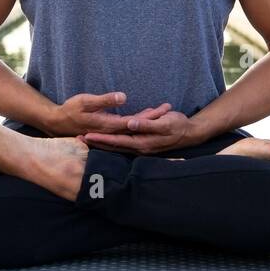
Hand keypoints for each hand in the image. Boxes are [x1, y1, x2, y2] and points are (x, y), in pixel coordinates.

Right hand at [45, 91, 168, 136]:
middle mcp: (112, 131)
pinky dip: (137, 120)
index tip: (162, 112)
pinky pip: (127, 126)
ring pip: (133, 127)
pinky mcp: (108, 128)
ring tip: (162, 110)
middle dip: (153, 119)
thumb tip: (123, 97)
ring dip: (147, 119)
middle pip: (137, 126)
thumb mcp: (86, 101)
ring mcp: (110, 131)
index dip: (148, 117)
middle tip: (168, 110)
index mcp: (108, 125)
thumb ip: (105, 100)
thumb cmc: (71, 109)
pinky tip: (146, 114)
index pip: (134, 123)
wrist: (58, 122)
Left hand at [77, 104, 204, 155]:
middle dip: (96, 143)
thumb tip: (130, 124)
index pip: (116, 141)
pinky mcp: (142, 142)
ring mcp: (140, 146)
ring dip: (102, 142)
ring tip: (86, 138)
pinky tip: (105, 137)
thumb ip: (147, 124)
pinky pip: (124, 142)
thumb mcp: (164, 123)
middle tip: (78, 139)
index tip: (86, 136)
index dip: (101, 139)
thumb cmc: (178, 126)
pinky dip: (113, 140)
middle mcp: (139, 147)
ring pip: (117, 145)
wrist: (191, 133)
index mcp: (142, 143)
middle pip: (113, 146)